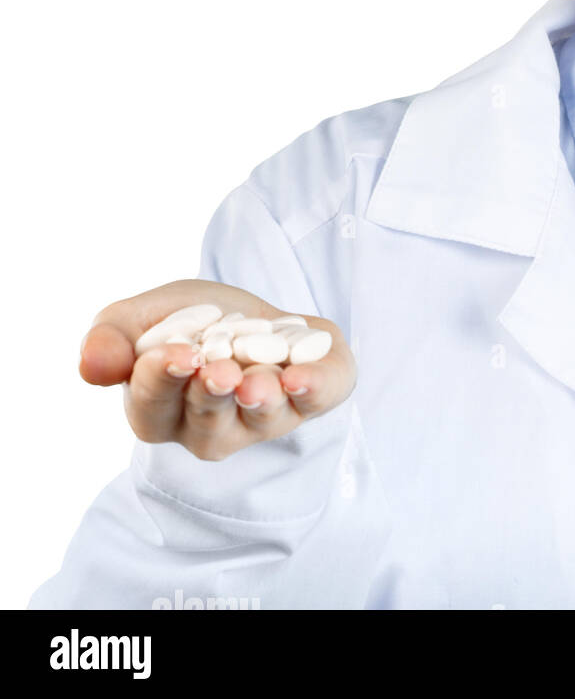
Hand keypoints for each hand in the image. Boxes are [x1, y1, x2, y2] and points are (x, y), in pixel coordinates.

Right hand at [79, 279, 354, 460]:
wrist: (258, 312)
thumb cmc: (193, 322)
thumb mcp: (148, 315)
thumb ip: (112, 337)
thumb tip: (91, 365)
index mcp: (163, 410)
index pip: (154, 407)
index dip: (163, 380)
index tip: (177, 352)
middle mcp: (213, 427)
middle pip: (208, 424)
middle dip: (213, 396)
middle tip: (219, 372)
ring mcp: (266, 418)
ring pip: (260, 420)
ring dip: (260, 400)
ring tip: (259, 381)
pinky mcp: (314, 395)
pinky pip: (317, 400)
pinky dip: (313, 388)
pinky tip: (302, 377)